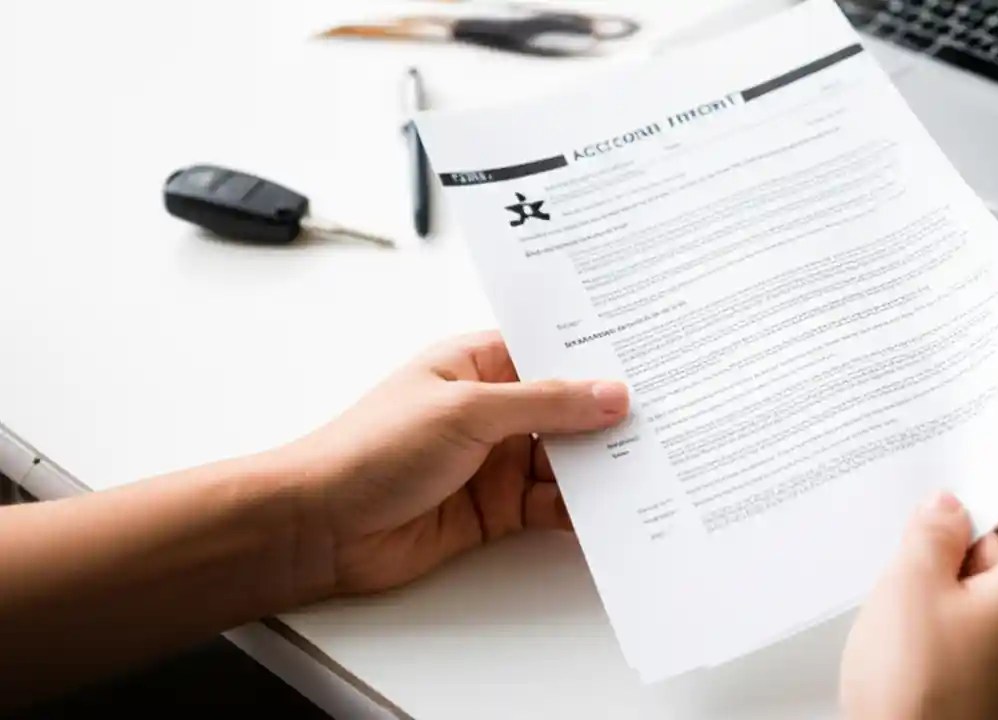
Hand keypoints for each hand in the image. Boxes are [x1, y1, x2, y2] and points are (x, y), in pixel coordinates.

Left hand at [276, 331, 628, 599]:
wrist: (320, 528)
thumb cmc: (370, 449)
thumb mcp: (466, 411)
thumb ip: (544, 404)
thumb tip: (609, 394)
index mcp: (476, 364)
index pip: (551, 352)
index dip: (597, 357)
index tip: (650, 361)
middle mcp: (490, 410)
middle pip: (566, 409)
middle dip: (609, 417)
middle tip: (667, 418)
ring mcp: (495, 461)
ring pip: (566, 460)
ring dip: (601, 467)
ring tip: (653, 466)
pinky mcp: (496, 510)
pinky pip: (552, 506)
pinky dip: (581, 511)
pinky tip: (613, 512)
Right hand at [840, 492, 997, 719]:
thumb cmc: (922, 703)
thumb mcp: (907, 588)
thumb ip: (931, 533)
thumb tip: (946, 512)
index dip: (977, 511)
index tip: (941, 525)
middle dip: (969, 562)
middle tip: (920, 587)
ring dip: (968, 607)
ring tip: (922, 636)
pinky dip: (975, 647)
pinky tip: (935, 666)